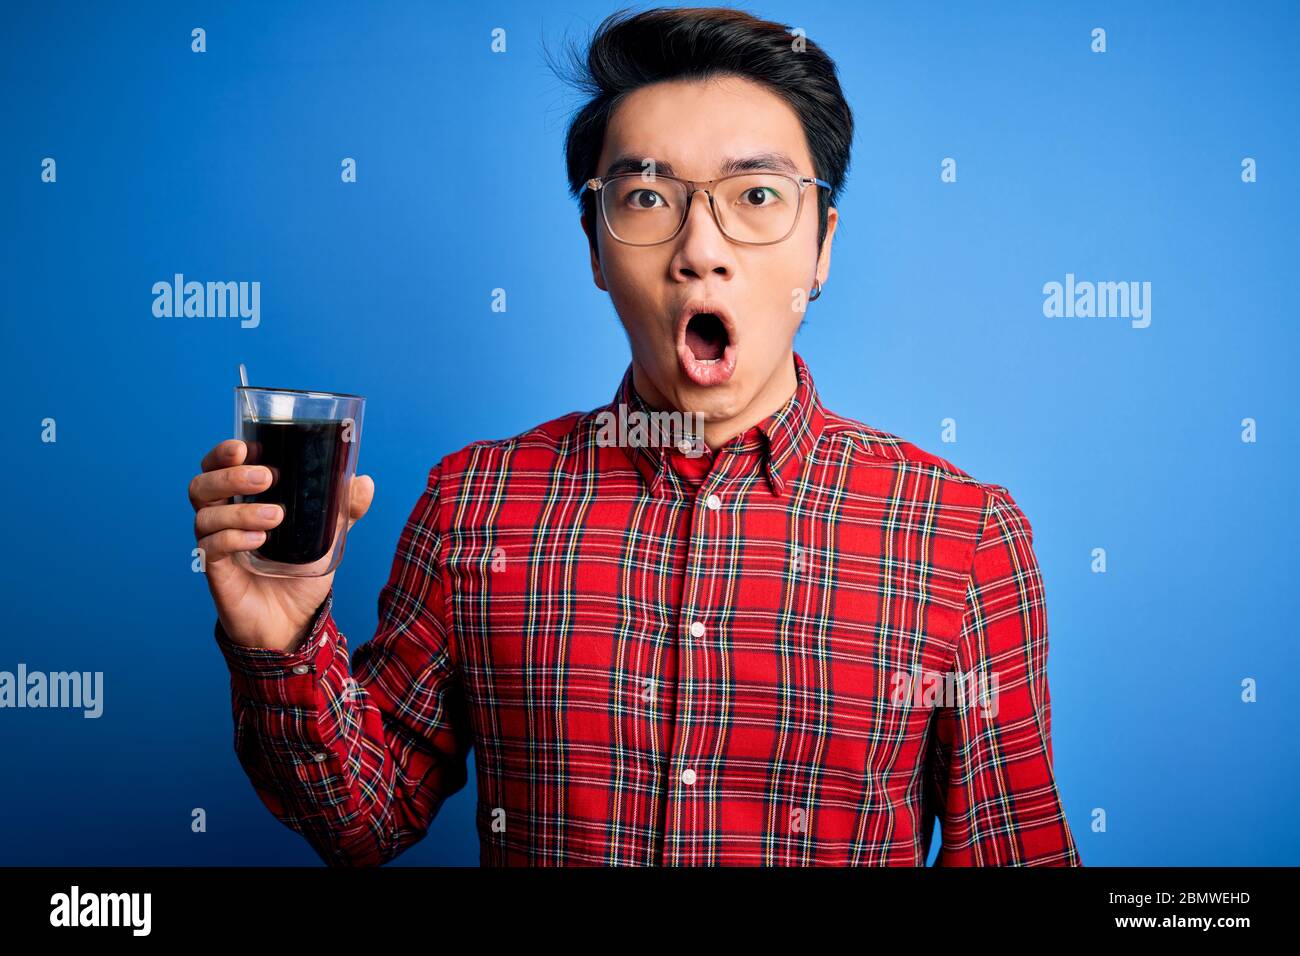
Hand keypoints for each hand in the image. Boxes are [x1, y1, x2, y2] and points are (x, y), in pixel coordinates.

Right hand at [189, 439, 373, 651]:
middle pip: (201, 485)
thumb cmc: (300, 573)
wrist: (293, 621)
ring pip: (204, 515)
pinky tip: (260, 541)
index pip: (217, 466)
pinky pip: (210, 548)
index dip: (223, 453)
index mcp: (243, 501)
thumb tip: (364, 481)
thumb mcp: (327, 537)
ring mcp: (216, 545)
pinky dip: (233, 539)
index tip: (246, 446)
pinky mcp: (217, 572)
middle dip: (230, 475)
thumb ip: (344, 509)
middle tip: (268, 478)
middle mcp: (222, 519)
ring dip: (240, 510)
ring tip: (277, 516)